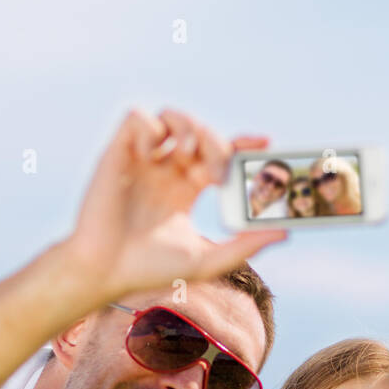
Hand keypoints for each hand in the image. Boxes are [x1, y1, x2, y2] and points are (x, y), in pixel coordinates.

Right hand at [62, 108, 285, 305]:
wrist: (104, 272)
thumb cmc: (150, 270)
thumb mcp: (207, 260)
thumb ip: (246, 246)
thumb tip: (285, 232)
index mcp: (186, 189)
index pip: (221, 155)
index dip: (243, 144)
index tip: (266, 143)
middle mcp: (165, 170)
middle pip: (202, 133)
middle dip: (217, 143)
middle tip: (219, 172)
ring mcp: (142, 160)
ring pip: (172, 116)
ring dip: (188, 127)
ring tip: (188, 156)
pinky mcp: (118, 153)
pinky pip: (137, 117)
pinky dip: (150, 126)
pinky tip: (153, 155)